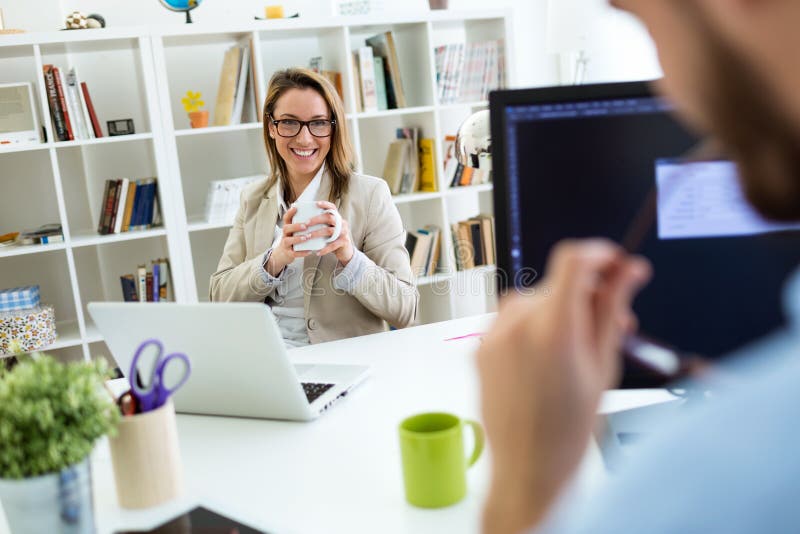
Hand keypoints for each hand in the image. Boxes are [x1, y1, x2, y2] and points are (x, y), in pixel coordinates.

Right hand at [265, 206, 313, 275]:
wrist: (283, 254)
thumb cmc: (293, 240)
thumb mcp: (294, 231)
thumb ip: (302, 225)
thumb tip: (317, 216)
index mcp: (288, 228)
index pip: (286, 218)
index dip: (290, 213)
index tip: (296, 208)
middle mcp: (285, 235)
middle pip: (286, 228)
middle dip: (295, 226)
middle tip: (305, 226)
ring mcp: (285, 244)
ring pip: (288, 240)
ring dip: (298, 239)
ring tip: (306, 237)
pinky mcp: (288, 253)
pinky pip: (294, 253)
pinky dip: (302, 252)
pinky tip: (309, 251)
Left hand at [306, 201, 353, 264]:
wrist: (345, 251)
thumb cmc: (333, 239)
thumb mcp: (328, 230)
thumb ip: (321, 225)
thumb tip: (303, 221)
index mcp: (337, 218)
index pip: (332, 208)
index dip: (325, 204)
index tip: (316, 204)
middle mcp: (342, 223)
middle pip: (329, 217)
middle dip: (316, 219)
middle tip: (306, 223)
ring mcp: (344, 232)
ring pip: (329, 230)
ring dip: (317, 233)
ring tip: (307, 237)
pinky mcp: (344, 242)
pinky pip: (333, 245)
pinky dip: (324, 249)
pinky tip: (317, 252)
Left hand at [477, 239, 650, 533]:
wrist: (527, 467)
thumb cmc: (569, 427)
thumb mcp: (602, 363)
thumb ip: (612, 309)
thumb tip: (630, 269)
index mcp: (553, 328)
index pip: (572, 261)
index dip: (598, 254)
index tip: (615, 262)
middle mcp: (516, 325)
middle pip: (556, 283)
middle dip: (586, 293)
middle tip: (614, 322)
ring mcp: (492, 336)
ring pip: (534, 300)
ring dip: (559, 310)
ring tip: (579, 346)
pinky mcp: (479, 347)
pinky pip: (511, 319)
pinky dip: (533, 325)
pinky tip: (547, 358)